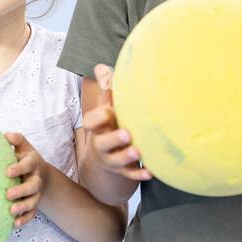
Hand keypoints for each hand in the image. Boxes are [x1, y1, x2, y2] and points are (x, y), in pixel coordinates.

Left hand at [2, 132, 46, 227]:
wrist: (39, 173)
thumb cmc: (24, 158)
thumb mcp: (23, 147)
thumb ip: (17, 140)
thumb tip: (6, 135)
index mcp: (33, 163)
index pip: (28, 164)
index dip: (19, 168)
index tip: (7, 172)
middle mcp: (36, 178)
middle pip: (34, 186)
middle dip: (22, 190)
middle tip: (8, 194)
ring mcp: (36, 192)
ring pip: (33, 201)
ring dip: (24, 207)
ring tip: (12, 211)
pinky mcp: (33, 204)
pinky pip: (32, 213)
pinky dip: (24, 219)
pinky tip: (14, 224)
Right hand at [82, 63, 151, 181]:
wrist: (104, 156)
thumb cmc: (109, 124)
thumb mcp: (106, 108)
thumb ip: (107, 89)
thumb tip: (101, 66)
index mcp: (97, 126)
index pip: (91, 122)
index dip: (99, 117)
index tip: (110, 110)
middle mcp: (101, 143)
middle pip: (102, 143)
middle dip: (113, 139)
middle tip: (127, 133)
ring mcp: (111, 159)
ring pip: (115, 161)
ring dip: (126, 156)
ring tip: (137, 152)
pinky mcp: (122, 171)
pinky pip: (130, 175)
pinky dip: (139, 174)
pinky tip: (151, 172)